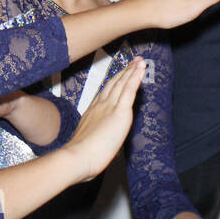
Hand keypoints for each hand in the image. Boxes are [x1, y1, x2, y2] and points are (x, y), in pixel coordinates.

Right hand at [62, 57, 145, 179]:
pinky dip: (135, 77)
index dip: (114, 82)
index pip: (105, 93)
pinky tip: (141, 68)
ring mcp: (109, 107)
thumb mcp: (86, 143)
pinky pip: (129, 90)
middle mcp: (100, 106)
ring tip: (139, 61)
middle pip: (114, 84)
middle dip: (124, 72)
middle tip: (132, 62)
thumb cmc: (80, 157)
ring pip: (122, 83)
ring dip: (132, 70)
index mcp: (92, 113)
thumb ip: (94, 139)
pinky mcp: (119, 111)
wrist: (78, 157)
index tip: (119, 75)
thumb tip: (99, 147)